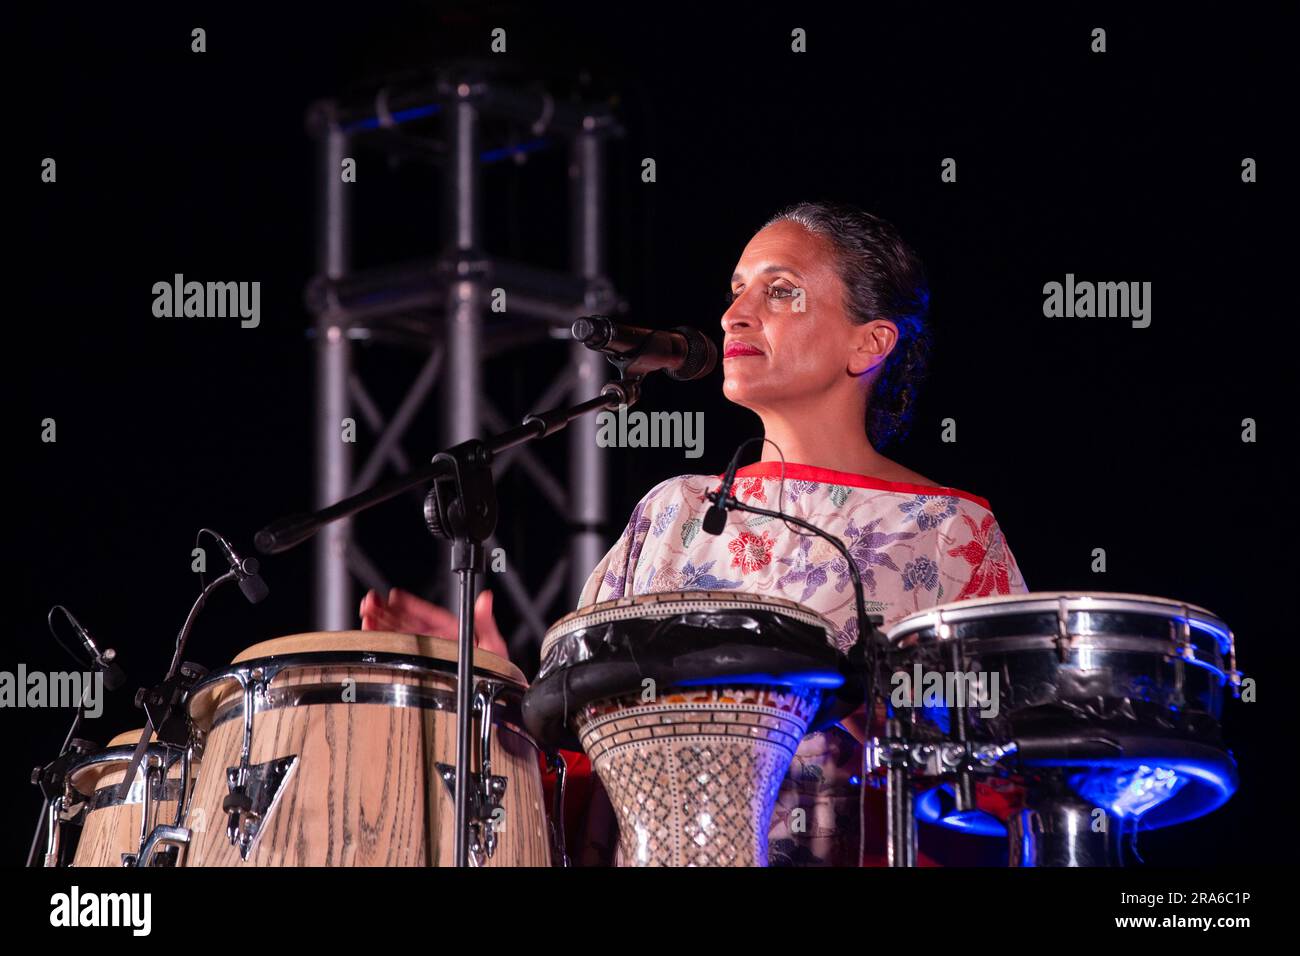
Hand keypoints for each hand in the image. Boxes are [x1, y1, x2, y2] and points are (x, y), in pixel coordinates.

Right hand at [359, 587, 510, 660]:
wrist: (495, 701)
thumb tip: (485, 599)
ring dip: (381, 625)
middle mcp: (436, 643)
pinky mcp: (420, 670)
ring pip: (399, 636)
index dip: (411, 605)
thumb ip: (485, 623)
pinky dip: (383, 644)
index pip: (429, 616)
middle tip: (371, 601)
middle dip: (389, 612)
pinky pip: (398, 655)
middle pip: (408, 623)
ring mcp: (427, 656)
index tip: (394, 595)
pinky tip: (369, 634)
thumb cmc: (498, 674)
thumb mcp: (493, 646)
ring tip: (366, 614)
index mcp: (452, 634)